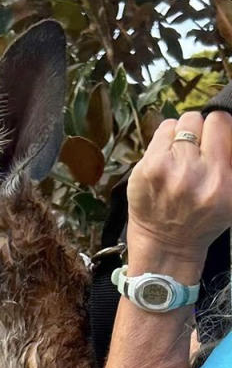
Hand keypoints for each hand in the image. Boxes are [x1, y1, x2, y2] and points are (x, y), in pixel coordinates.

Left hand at [126, 111, 231, 282]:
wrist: (166, 248)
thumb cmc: (199, 221)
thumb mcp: (230, 196)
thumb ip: (228, 160)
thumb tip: (223, 128)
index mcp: (221, 178)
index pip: (220, 121)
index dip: (216, 128)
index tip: (212, 140)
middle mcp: (195, 171)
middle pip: (195, 119)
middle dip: (196, 131)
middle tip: (192, 151)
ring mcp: (166, 170)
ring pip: (174, 124)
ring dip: (176, 137)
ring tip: (177, 158)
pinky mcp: (145, 171)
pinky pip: (156, 137)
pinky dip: (160, 145)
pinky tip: (162, 165)